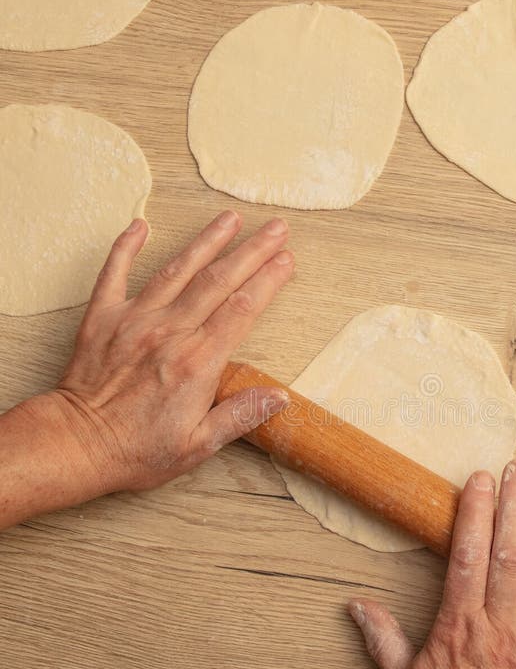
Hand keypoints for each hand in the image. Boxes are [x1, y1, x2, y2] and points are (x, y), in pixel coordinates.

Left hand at [52, 211, 294, 493]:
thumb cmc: (137, 449)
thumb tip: (279, 397)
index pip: (242, 310)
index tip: (286, 261)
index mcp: (197, 362)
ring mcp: (135, 320)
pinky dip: (126, 246)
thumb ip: (239, 416)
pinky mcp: (103, 317)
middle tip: (276, 229)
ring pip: (178, 270)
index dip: (267, 281)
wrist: (77, 444)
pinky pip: (115, 272)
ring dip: (207, 241)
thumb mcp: (197, 446)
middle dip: (251, 251)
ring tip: (230, 219)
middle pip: (219, 281)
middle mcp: (169, 332)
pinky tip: (140, 224)